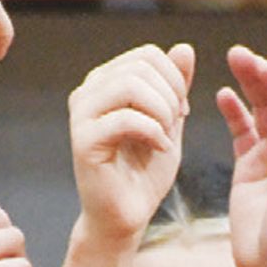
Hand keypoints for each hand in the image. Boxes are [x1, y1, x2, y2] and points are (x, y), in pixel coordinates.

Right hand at [69, 44, 193, 244]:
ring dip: (161, 111)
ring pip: (130, 85)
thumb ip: (175, 88)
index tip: (181, 112)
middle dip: (171, 95)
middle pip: (141, 66)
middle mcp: (88, 92)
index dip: (175, 80)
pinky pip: (125, 119)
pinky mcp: (84, 141)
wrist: (126, 217)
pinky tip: (160, 148)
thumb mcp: (169, 123)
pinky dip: (153, 132)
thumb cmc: (145, 174)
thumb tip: (185, 48)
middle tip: (176, 125)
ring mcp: (82, 115)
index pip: (147, 55)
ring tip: (167, 136)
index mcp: (106, 83)